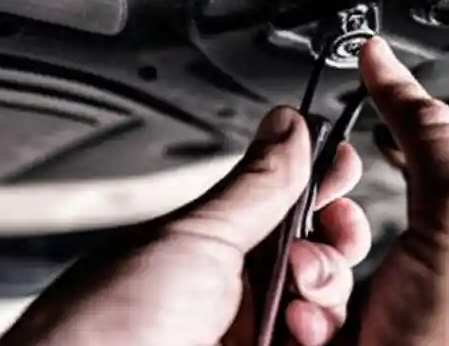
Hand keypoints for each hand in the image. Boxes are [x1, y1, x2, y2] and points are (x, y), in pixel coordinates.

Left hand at [0, 106, 371, 345]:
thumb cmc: (105, 326)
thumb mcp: (194, 238)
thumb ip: (256, 184)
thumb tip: (288, 125)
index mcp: (213, 247)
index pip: (289, 205)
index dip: (323, 185)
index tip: (343, 169)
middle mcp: (235, 293)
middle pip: (321, 257)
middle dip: (335, 241)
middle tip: (321, 240)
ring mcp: (249, 337)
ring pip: (327, 309)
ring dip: (327, 291)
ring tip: (297, 298)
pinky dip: (322, 334)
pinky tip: (300, 330)